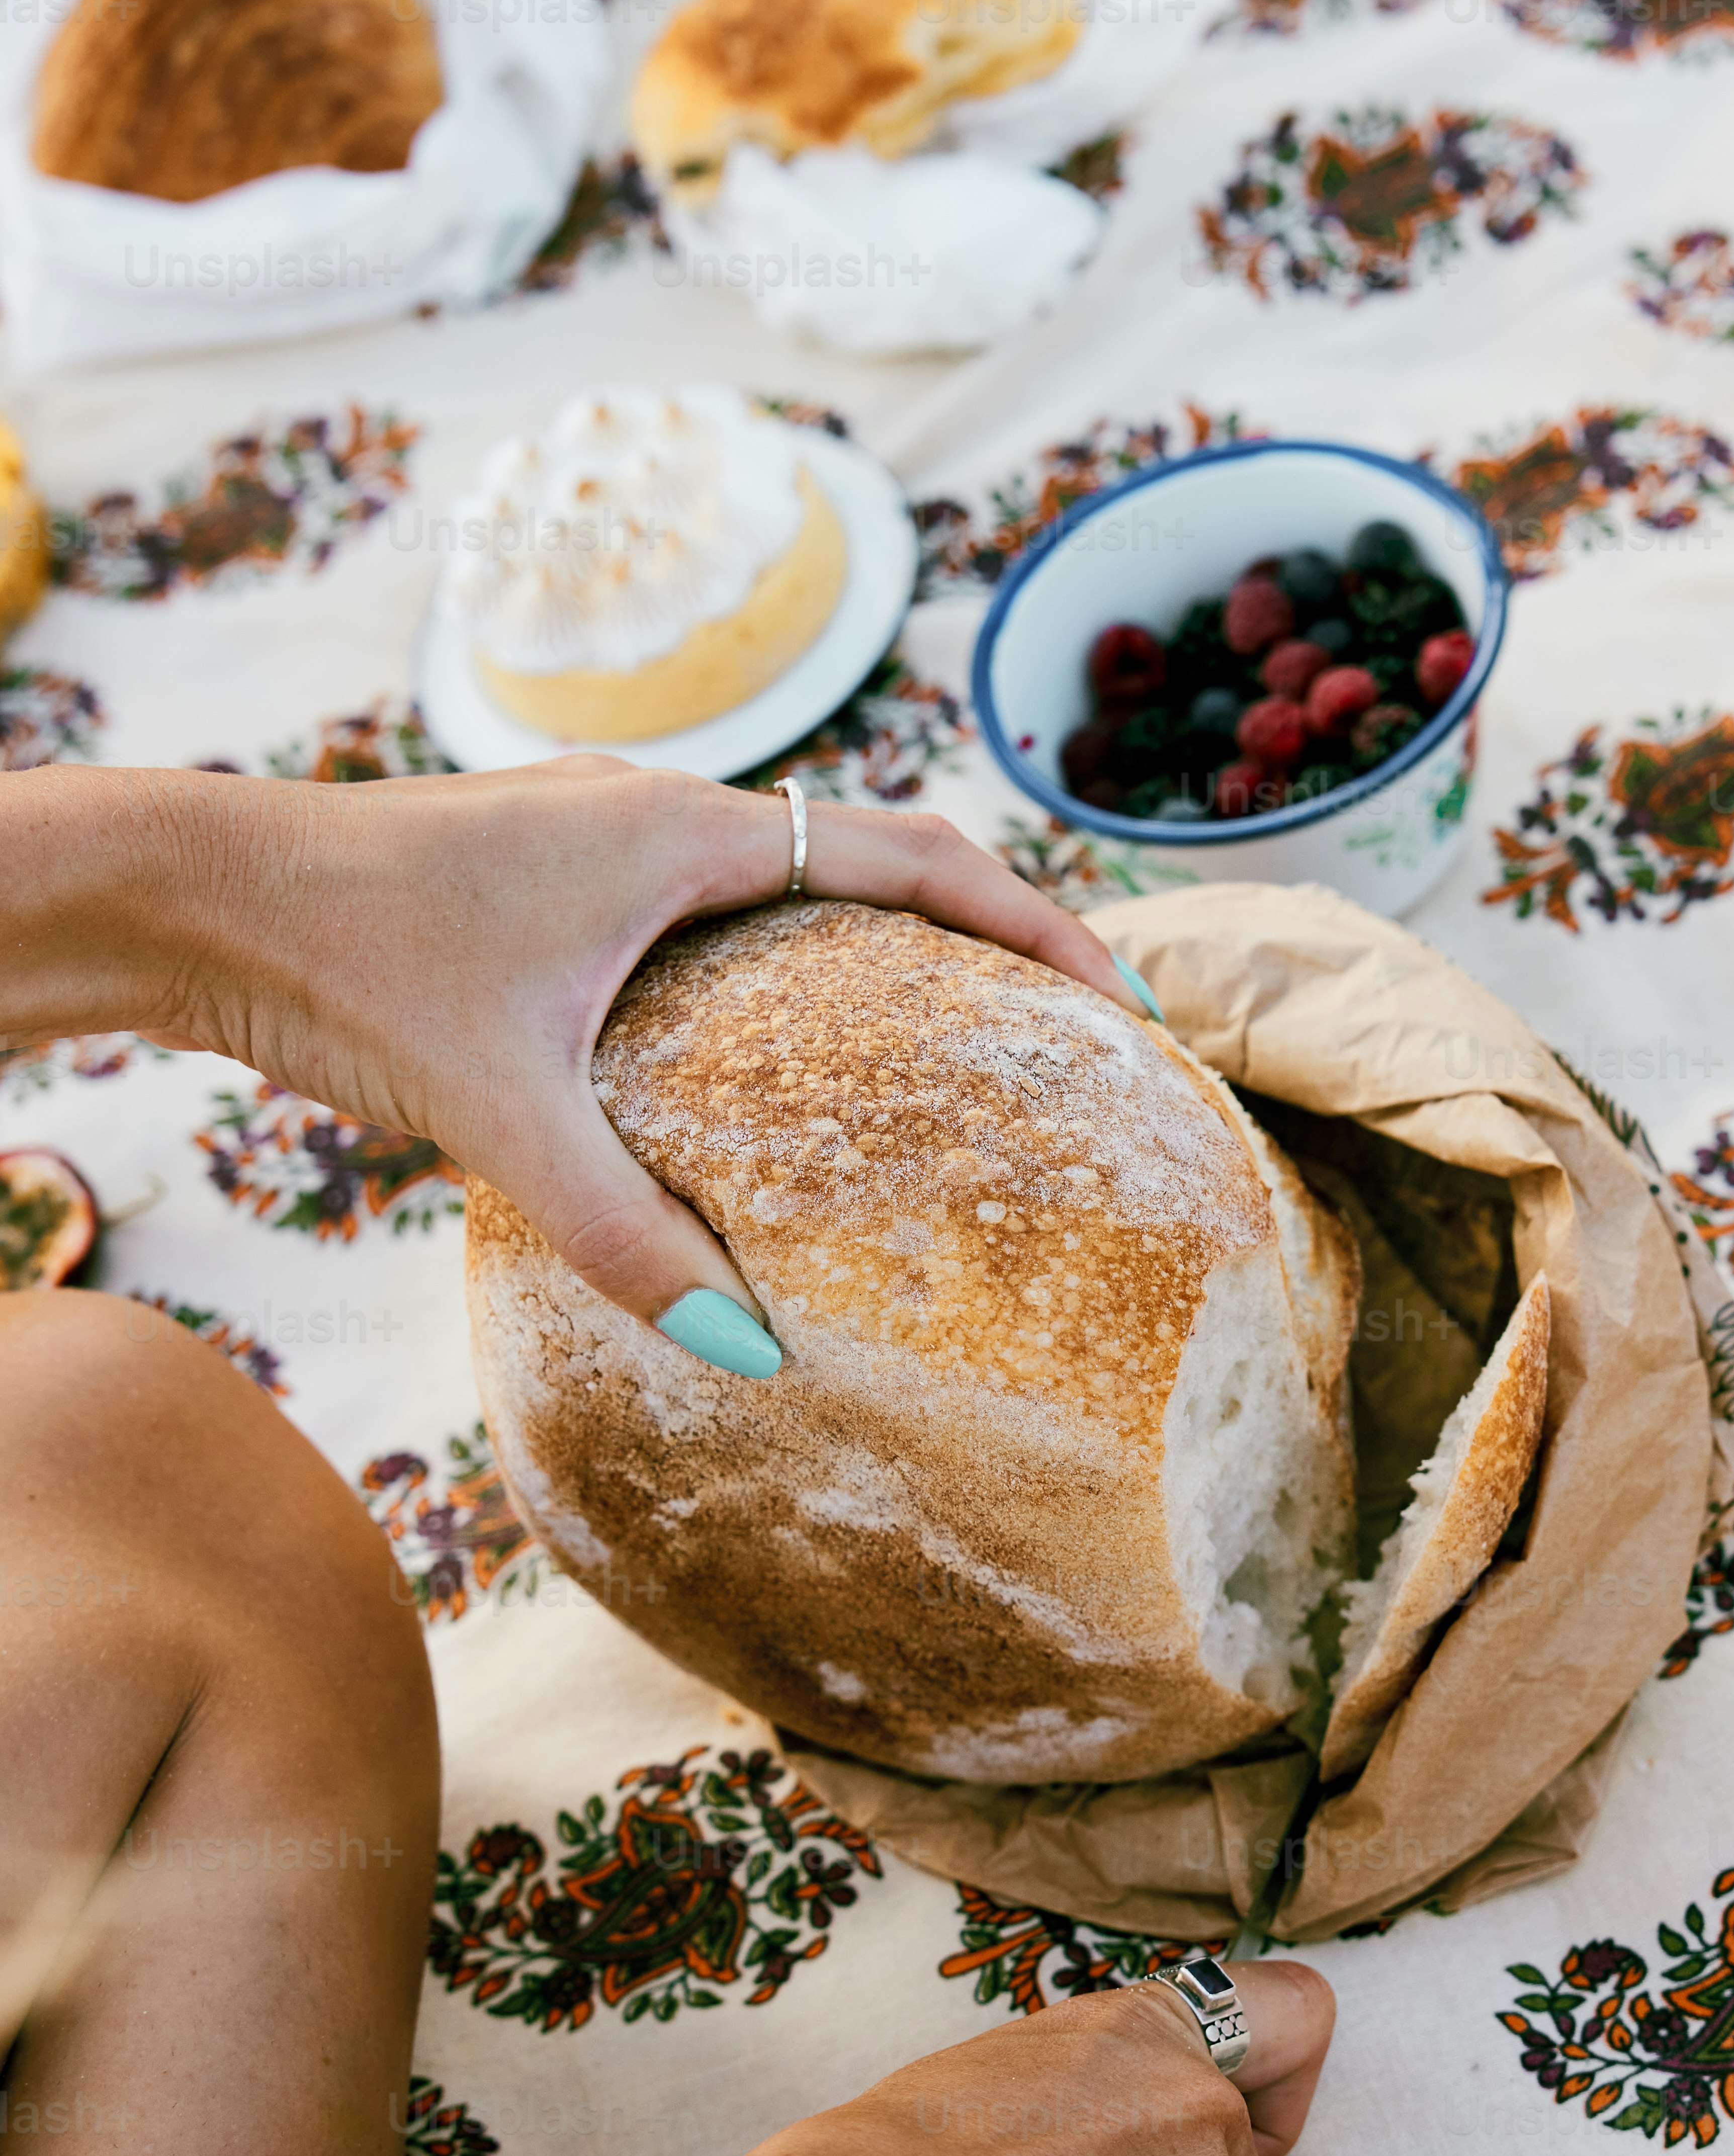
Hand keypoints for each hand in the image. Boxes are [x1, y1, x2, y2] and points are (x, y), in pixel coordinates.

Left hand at [160, 759, 1139, 1342]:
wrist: (190, 888)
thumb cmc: (343, 965)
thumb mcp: (500, 1109)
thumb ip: (626, 1232)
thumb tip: (750, 1344)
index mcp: (687, 833)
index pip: (922, 857)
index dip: (1038, 928)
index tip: (1121, 1003)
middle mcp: (663, 810)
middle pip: (879, 855)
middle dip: (988, 936)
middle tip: (1068, 1036)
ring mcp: (606, 832)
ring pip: (793, 875)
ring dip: (885, 941)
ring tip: (953, 1047)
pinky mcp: (556, 871)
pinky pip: (719, 901)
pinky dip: (790, 959)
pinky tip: (779, 1057)